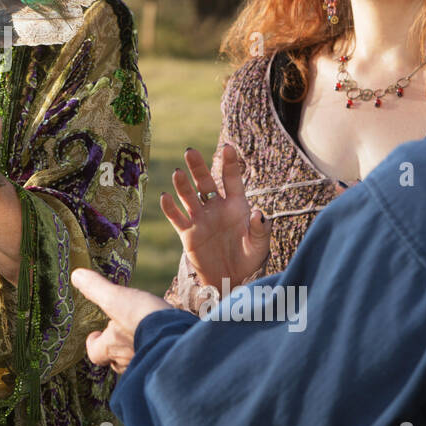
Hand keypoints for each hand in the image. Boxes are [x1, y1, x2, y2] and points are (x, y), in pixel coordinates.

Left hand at [71, 267, 172, 375]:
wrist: (181, 338)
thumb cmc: (144, 319)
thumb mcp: (117, 299)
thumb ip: (97, 288)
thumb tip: (75, 275)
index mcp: (112, 346)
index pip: (95, 353)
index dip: (94, 344)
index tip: (95, 334)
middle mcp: (127, 361)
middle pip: (115, 360)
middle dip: (116, 349)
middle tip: (121, 334)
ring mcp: (148, 364)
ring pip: (135, 361)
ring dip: (136, 351)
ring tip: (143, 336)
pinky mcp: (167, 363)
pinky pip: (156, 361)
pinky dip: (157, 352)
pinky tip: (164, 341)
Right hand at [160, 145, 270, 295]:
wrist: (231, 278)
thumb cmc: (248, 257)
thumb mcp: (259, 244)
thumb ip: (259, 229)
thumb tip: (259, 213)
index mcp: (235, 205)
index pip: (232, 179)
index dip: (229, 163)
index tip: (228, 147)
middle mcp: (216, 207)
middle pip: (205, 182)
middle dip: (197, 167)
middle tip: (190, 151)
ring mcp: (200, 218)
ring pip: (188, 196)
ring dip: (182, 185)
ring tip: (177, 173)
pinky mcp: (188, 233)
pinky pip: (177, 217)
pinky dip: (170, 208)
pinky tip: (165, 196)